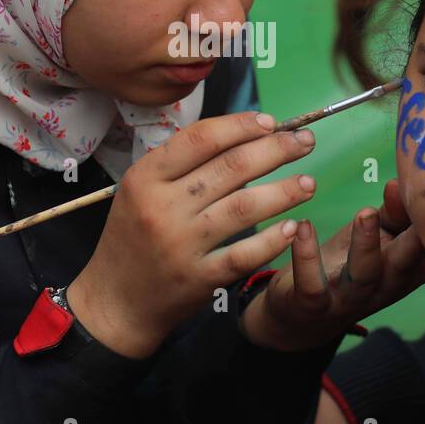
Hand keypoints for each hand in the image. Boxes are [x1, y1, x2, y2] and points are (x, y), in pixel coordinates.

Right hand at [68, 112, 317, 357]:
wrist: (115, 302)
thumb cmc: (134, 236)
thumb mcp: (140, 191)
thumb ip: (182, 165)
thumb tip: (242, 134)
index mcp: (145, 178)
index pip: (200, 139)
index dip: (240, 126)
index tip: (271, 121)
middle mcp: (163, 207)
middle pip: (230, 168)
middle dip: (276, 150)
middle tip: (305, 142)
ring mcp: (182, 245)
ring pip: (244, 208)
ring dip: (284, 192)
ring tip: (309, 183)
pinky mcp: (200, 279)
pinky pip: (245, 254)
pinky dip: (273, 240)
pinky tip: (294, 228)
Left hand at [239, 179, 424, 352]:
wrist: (301, 318)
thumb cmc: (347, 267)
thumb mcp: (377, 239)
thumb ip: (393, 214)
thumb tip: (401, 182)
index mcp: (405, 272)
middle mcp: (383, 288)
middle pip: (406, 265)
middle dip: (416, 240)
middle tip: (423, 207)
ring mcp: (349, 299)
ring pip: (364, 275)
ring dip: (367, 244)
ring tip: (366, 213)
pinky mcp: (313, 304)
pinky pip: (312, 284)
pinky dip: (307, 255)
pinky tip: (303, 226)